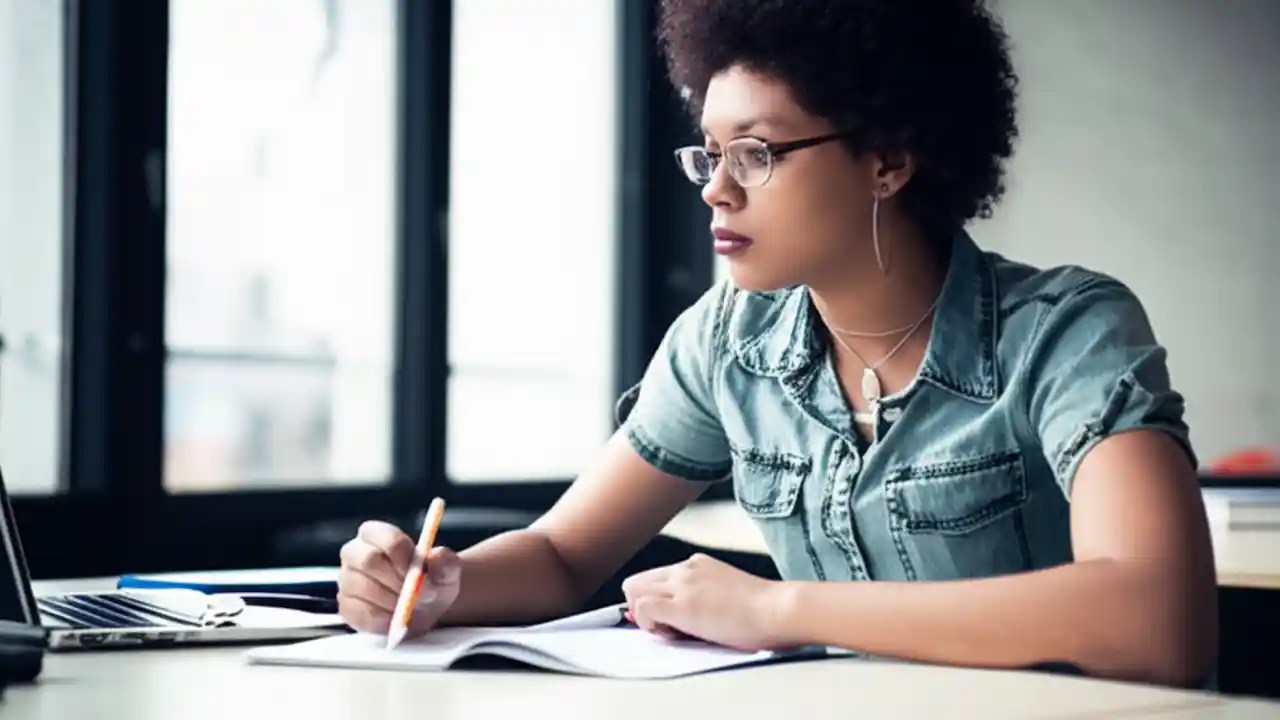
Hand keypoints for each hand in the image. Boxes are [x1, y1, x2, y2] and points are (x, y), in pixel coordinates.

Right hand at [337, 520, 461, 635]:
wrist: (424, 606)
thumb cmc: (432, 580)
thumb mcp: (447, 570)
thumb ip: (445, 561)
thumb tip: (435, 554)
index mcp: (376, 533)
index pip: (383, 536)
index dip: (403, 555)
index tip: (420, 572)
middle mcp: (354, 552)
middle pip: (368, 560)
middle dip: (396, 580)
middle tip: (415, 594)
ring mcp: (346, 580)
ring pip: (364, 588)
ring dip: (393, 601)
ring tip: (409, 606)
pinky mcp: (346, 606)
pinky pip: (360, 613)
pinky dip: (382, 619)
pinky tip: (395, 618)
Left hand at [621, 553, 789, 651]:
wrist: (778, 609)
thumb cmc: (763, 610)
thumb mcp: (726, 593)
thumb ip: (701, 598)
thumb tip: (679, 617)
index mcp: (696, 565)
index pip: (653, 578)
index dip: (652, 601)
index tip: (667, 621)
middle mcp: (685, 569)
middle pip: (636, 582)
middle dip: (641, 607)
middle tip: (665, 627)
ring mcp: (683, 584)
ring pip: (633, 590)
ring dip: (643, 615)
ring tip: (671, 631)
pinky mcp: (683, 606)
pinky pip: (643, 608)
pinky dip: (647, 623)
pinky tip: (671, 633)